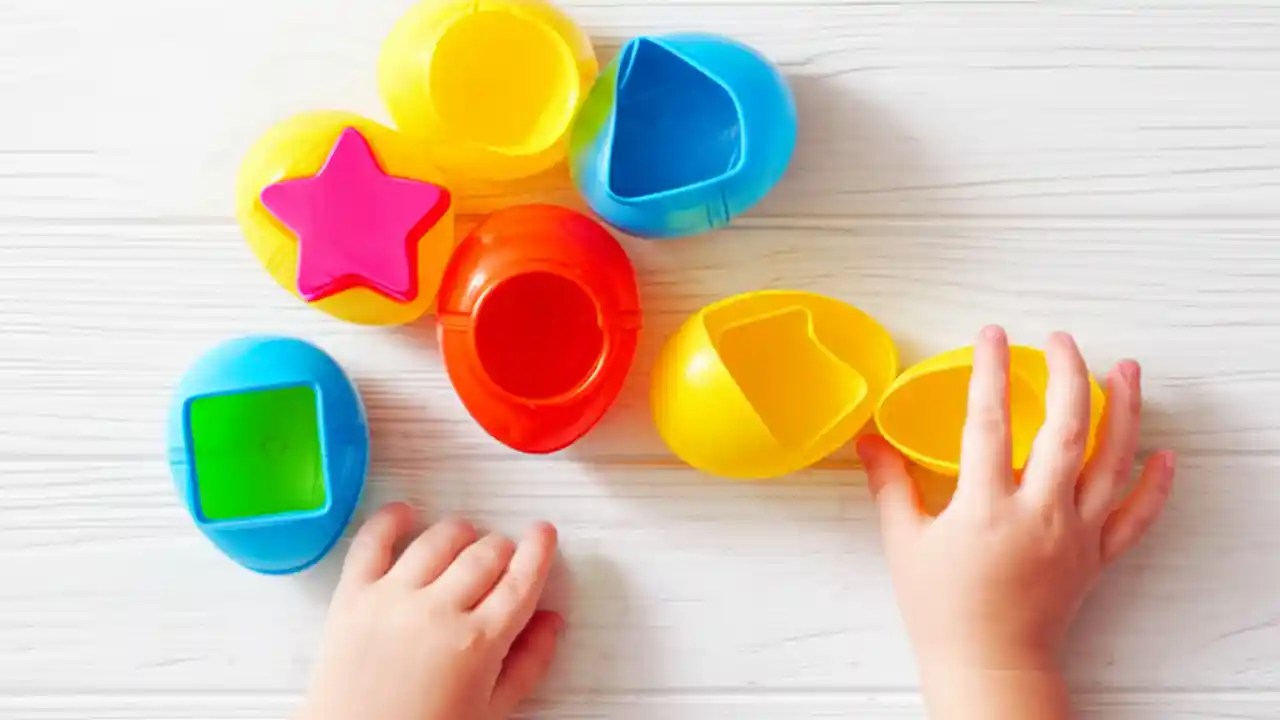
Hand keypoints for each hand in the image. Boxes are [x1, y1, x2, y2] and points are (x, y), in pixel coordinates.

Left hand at [299, 503, 562, 719]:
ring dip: (461, 533)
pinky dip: (392, 519)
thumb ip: (528, 664)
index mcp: (479, 643)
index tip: (543, 536)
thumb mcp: (491, 712)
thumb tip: (551, 623)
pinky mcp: (353, 596)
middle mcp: (438, 612)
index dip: (539, 551)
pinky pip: (374, 540)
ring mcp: (393, 598)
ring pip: (441, 538)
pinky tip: (406, 515)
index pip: (522, 579)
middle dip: (503, 549)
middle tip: (503, 558)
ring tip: (465, 541)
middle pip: (486, 553)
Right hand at [857, 327, 1175, 718]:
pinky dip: (1154, 484)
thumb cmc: (943, 610)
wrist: (989, 666)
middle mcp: (1039, 514)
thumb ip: (890, 485)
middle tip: (1059, 340)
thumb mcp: (905, 543)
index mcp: (986, 507)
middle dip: (1067, 375)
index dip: (990, 372)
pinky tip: (1162, 454)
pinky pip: (1136, 515)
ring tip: (1125, 369)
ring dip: (1123, 410)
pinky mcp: (1096, 557)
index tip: (991, 336)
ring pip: (1112, 461)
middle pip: (1066, 429)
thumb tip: (870, 440)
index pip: (990, 422)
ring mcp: (1076, 534)